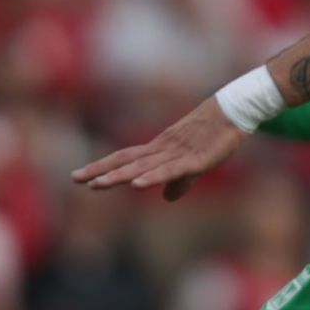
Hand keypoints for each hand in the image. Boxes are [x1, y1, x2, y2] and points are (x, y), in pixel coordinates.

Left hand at [74, 97, 245, 200]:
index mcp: (159, 149)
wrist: (234, 111)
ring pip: (142, 167)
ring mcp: (176, 153)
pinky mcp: (194, 159)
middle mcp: (161, 149)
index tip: (79, 176)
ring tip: (97, 184)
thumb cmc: (213, 134)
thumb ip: (179, 182)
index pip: (124, 158)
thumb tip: (167, 198)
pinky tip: (137, 184)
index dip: (101, 166)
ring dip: (119, 176)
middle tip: (74, 179)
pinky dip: (152, 177)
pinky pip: (169, 170)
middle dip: (100, 170)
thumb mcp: (194, 164)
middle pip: (125, 161)